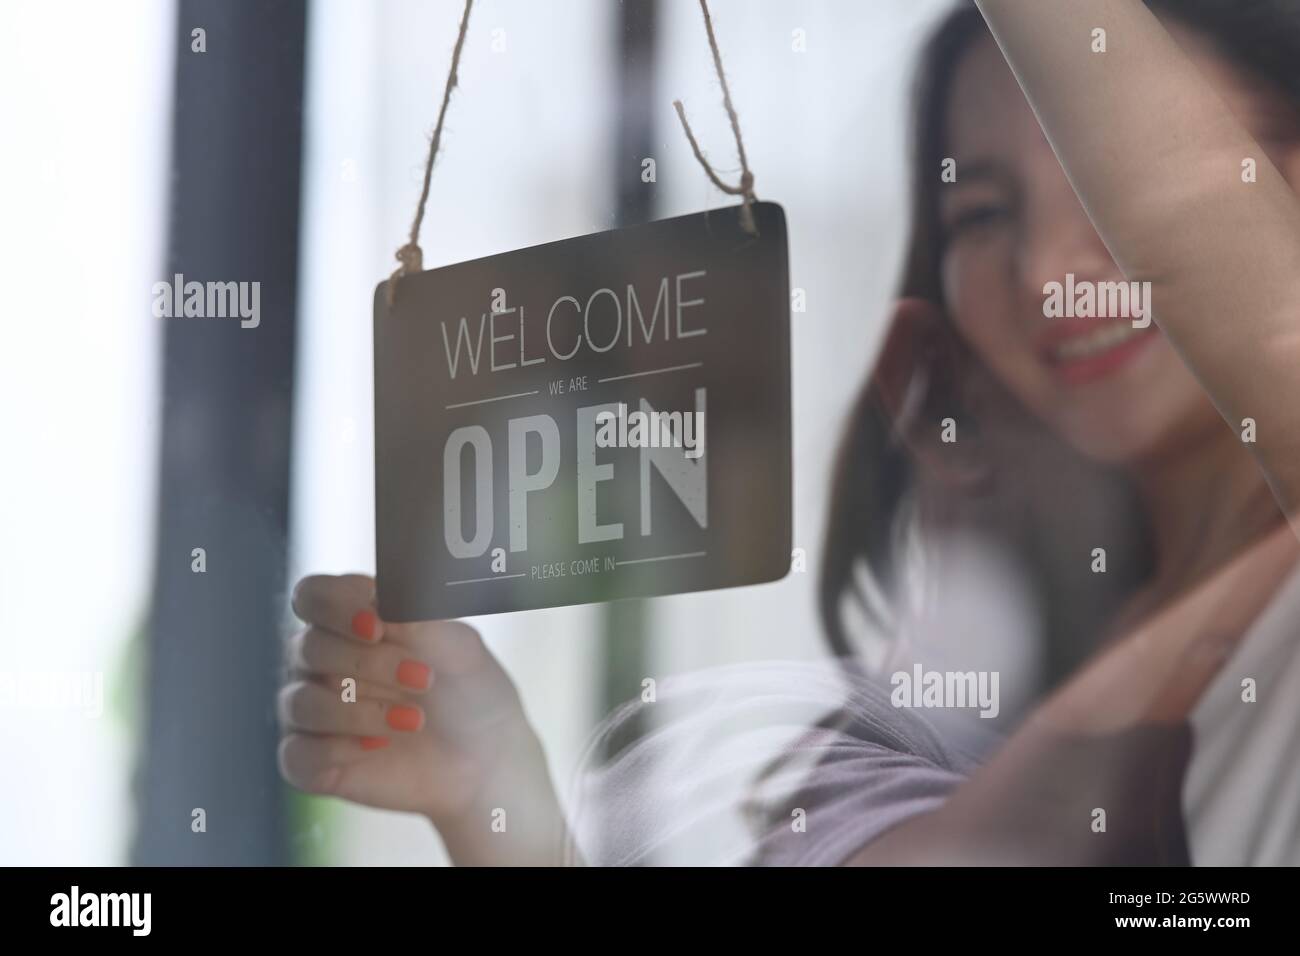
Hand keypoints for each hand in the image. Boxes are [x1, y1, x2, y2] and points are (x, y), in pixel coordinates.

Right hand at [277, 574, 568, 862]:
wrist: (485, 758)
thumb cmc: (468, 691)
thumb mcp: (458, 649)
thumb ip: (418, 619)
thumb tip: (382, 600)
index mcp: (351, 619)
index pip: (313, 595)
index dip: (335, 606)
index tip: (378, 625)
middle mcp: (321, 662)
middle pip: (308, 647)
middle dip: (367, 663)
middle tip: (423, 678)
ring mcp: (312, 712)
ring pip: (301, 702)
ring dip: (357, 711)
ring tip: (415, 719)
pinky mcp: (310, 762)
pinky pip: (297, 754)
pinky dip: (337, 750)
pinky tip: (378, 747)